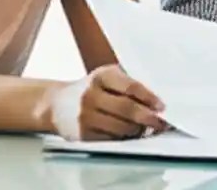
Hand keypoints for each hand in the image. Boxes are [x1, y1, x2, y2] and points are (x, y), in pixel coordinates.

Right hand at [49, 64, 166, 140]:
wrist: (56, 104)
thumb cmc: (89, 89)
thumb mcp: (105, 78)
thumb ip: (127, 84)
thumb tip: (155, 102)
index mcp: (100, 77)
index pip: (130, 87)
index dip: (149, 97)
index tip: (161, 106)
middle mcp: (91, 95)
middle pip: (127, 109)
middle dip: (148, 117)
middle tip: (160, 122)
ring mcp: (85, 116)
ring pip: (120, 127)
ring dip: (138, 130)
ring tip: (146, 129)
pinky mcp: (82, 134)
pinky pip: (110, 139)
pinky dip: (124, 139)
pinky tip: (130, 135)